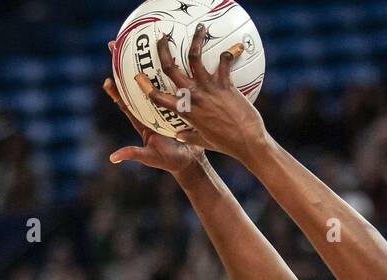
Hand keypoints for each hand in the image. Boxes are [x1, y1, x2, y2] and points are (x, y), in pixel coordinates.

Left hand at [104, 42, 203, 175]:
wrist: (190, 162)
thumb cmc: (170, 161)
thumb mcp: (151, 157)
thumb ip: (133, 154)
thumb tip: (113, 158)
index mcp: (142, 122)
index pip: (126, 105)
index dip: (116, 93)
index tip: (106, 80)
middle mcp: (150, 111)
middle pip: (135, 85)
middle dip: (124, 65)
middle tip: (116, 46)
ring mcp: (164, 107)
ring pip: (154, 81)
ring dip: (149, 63)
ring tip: (143, 43)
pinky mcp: (178, 105)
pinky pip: (174, 87)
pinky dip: (173, 74)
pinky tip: (176, 59)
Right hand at [137, 25, 268, 159]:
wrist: (247, 142)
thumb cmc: (227, 144)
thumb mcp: (203, 141)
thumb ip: (189, 136)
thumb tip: (178, 134)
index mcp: (186, 111)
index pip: (159, 97)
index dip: (146, 87)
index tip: (139, 76)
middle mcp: (193, 96)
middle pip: (171, 68)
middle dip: (163, 50)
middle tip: (162, 38)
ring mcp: (208, 88)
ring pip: (195, 56)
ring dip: (195, 39)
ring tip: (199, 28)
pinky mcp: (225, 84)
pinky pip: (225, 62)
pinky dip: (229, 53)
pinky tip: (236, 48)